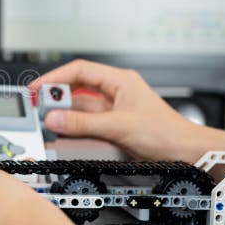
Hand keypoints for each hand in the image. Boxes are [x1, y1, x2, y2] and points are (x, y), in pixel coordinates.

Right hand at [30, 59, 209, 161]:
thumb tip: (55, 118)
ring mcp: (113, 109)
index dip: (56, 77)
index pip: (79, 71)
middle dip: (57, 96)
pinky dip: (74, 126)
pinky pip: (87, 122)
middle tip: (39, 105)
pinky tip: (64, 130)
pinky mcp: (113, 126)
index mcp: (119, 80)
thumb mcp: (118, 126)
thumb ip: (83, 123)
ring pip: (81, 107)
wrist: (186, 153)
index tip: (38, 87)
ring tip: (48, 119)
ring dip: (65, 113)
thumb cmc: (166, 133)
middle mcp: (115, 92)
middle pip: (77, 88)